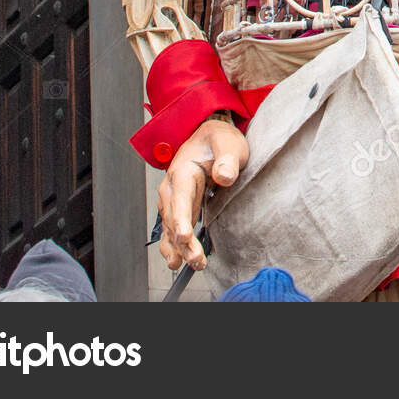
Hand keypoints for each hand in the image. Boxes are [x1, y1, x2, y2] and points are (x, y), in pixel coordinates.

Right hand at [156, 118, 248, 270]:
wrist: (209, 134)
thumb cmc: (219, 139)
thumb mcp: (228, 144)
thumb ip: (227, 159)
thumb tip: (225, 176)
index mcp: (182, 170)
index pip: (180, 197)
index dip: (181, 218)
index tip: (184, 237)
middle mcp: (172, 186)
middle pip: (174, 217)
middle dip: (182, 241)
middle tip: (197, 259)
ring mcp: (173, 198)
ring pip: (170, 226)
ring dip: (178, 248)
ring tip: (189, 264)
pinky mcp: (178, 207)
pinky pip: (171, 229)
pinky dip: (172, 246)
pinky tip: (177, 261)